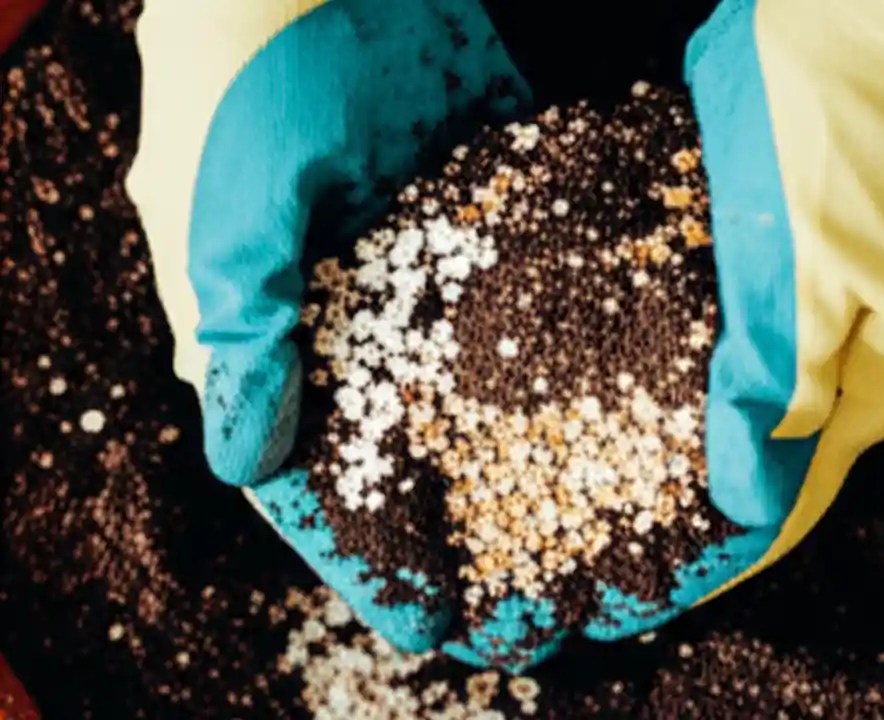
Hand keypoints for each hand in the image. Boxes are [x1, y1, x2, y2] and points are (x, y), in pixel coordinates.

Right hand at [128, 0, 528, 652]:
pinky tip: (608, 384)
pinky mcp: (472, 198)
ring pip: (463, 367)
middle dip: (452, 499)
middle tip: (520, 573)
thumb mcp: (226, 214)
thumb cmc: (248, 66)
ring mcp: (410, 249)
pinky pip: (512, 282)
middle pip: (396, 425)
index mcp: (256, 312)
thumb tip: (240, 464)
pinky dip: (550, 333)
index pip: (305, 454)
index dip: (357, 537)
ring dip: (513, 431)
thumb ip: (242, 336)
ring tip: (581, 503)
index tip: (420, 612)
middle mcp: (336, 295)